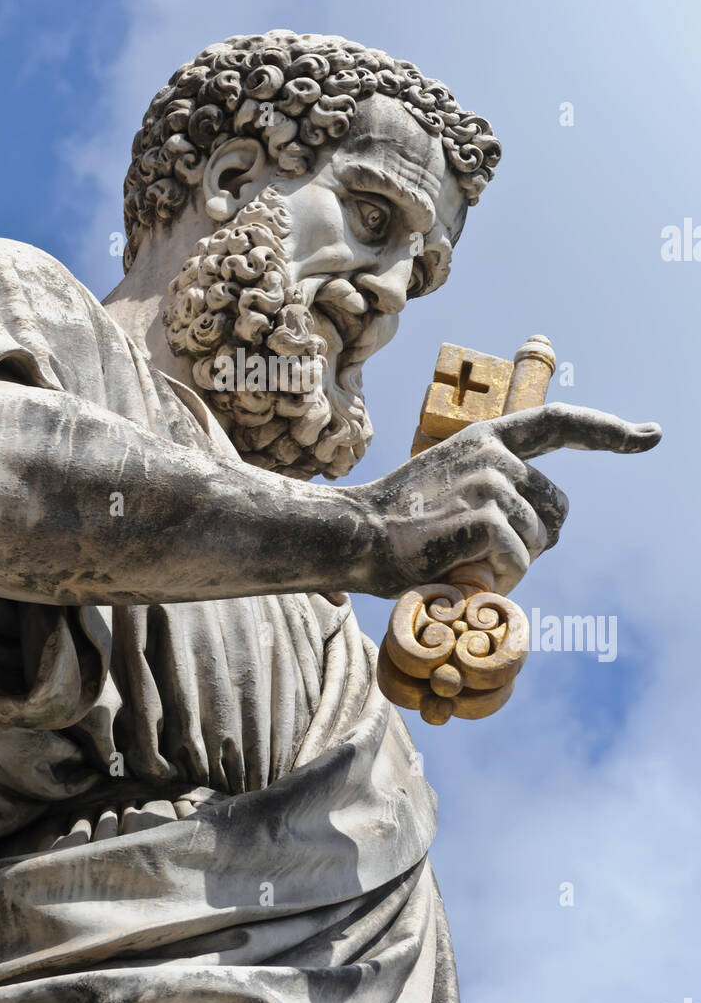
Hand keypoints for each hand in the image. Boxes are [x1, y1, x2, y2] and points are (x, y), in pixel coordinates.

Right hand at [356, 403, 660, 597]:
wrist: (351, 535)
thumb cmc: (397, 528)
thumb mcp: (449, 491)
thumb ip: (493, 493)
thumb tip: (540, 533)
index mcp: (485, 439)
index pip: (558, 423)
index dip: (608, 431)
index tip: (650, 435)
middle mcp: (492, 453)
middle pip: (559, 510)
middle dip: (535, 542)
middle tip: (482, 556)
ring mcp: (489, 481)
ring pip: (539, 541)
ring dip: (510, 566)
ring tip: (460, 560)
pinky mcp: (484, 516)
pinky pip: (519, 560)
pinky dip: (496, 579)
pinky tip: (460, 571)